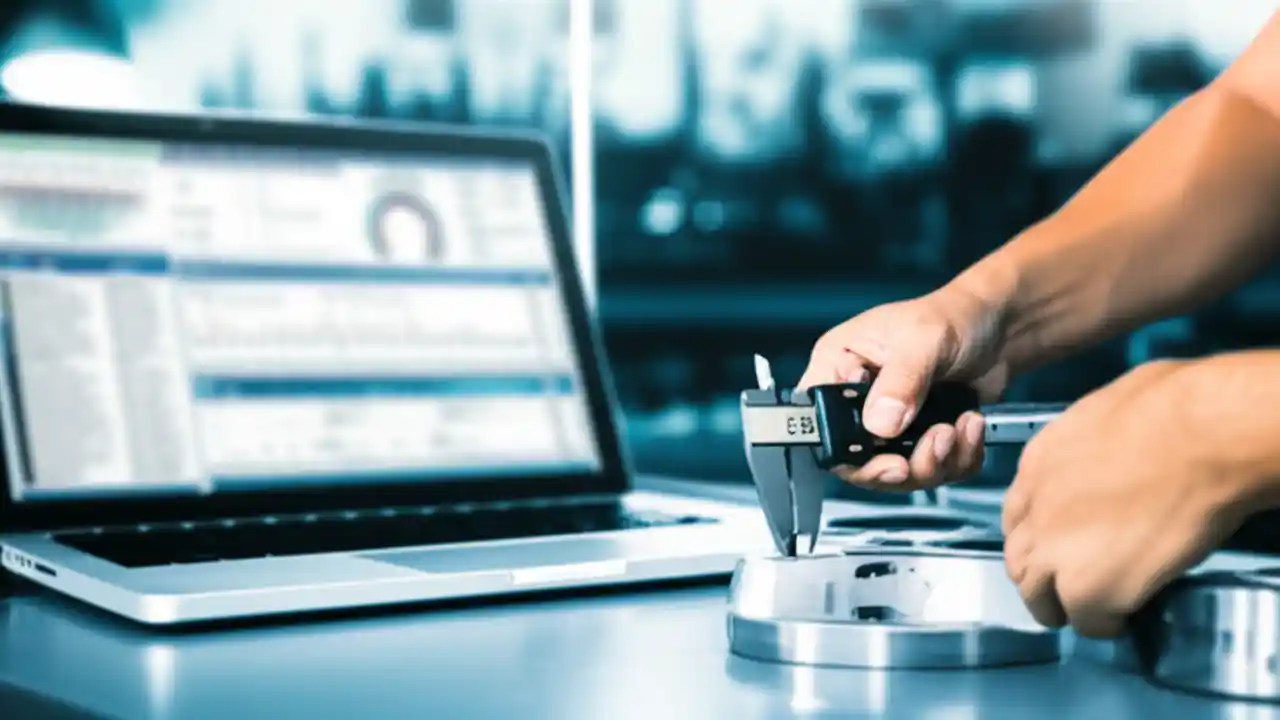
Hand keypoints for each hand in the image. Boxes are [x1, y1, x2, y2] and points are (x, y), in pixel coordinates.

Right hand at [797, 284, 1012, 490]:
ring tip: (957, 428)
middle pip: (855, 460)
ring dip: (934, 461)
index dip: (843, 448)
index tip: (884, 455)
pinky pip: (931, 471)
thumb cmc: (954, 315)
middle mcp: (858, 397)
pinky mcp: (919, 438)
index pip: (818, 420)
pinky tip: (969, 426)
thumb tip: (879, 423)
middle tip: (934, 442)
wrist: (1000, 329)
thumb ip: (900, 381)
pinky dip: (957, 460)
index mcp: (840, 363)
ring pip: (896, 473)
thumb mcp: (924, 339)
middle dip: (899, 465)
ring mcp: (889, 422)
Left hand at [1003, 356, 1279, 637]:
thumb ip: (1089, 446)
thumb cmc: (1172, 403)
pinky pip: (1087, 622)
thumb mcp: (1103, 413)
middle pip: (1019, 562)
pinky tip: (1127, 616)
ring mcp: (1054, 552)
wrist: (1199, 434)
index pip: (1016, 517)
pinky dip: (1105, 624)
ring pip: (1039, 599)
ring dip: (1066, 606)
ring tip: (1098, 609)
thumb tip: (1110, 451)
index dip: (1039, 535)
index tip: (1063, 543)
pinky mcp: (1087, 587)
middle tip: (1078, 583)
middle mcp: (1033, 510)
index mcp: (1035, 465)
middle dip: (1043, 577)